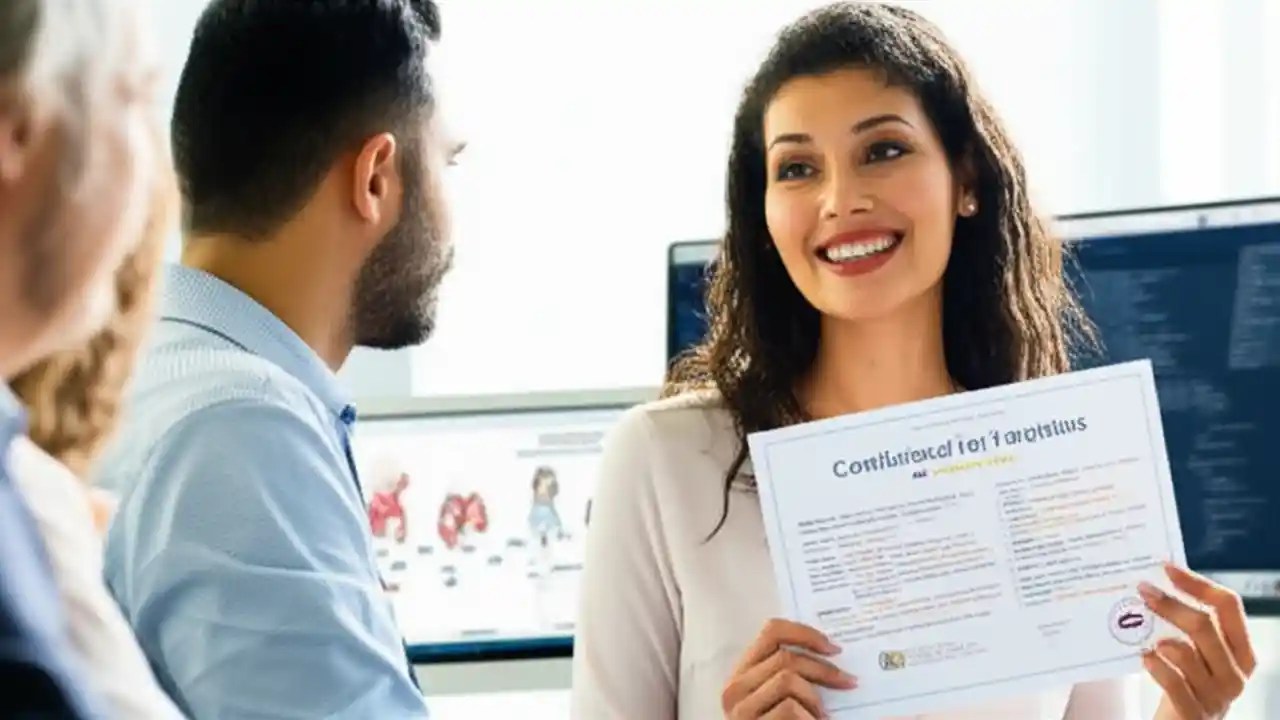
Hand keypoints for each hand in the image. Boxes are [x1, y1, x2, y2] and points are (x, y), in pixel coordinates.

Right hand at [720, 618, 856, 718]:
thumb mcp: (783, 698)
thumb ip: (795, 675)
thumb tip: (833, 650)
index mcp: (744, 673)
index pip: (771, 632)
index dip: (805, 633)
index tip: (834, 649)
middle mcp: (735, 687)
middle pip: (785, 656)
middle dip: (824, 669)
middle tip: (849, 682)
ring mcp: (740, 709)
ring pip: (787, 678)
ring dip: (815, 699)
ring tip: (822, 716)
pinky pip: (789, 707)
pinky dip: (810, 717)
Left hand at [1139, 563, 1256, 718]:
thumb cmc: (1189, 681)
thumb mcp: (1199, 653)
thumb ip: (1189, 626)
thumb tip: (1158, 582)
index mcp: (1242, 651)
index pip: (1228, 606)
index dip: (1198, 584)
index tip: (1167, 569)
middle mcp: (1235, 673)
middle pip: (1204, 626)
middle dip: (1170, 604)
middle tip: (1143, 591)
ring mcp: (1217, 695)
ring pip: (1187, 654)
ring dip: (1160, 638)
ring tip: (1144, 634)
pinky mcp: (1194, 713)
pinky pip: (1173, 683)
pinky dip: (1156, 667)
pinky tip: (1145, 658)